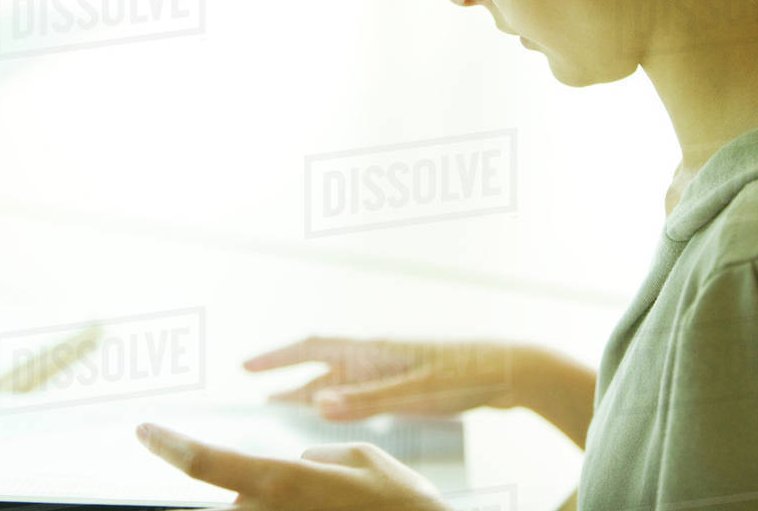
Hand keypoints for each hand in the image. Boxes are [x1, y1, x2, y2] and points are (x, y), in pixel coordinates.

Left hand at [136, 423, 448, 510]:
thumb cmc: (399, 505)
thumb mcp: (361, 458)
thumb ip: (315, 458)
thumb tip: (297, 465)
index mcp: (282, 481)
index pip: (206, 462)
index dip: (170, 445)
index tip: (145, 429)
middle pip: (241, 497)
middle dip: (269, 494)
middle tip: (326, 500)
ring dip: (288, 509)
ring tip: (338, 510)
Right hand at [243, 336, 518, 420]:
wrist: (512, 371)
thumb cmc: (467, 374)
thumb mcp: (417, 390)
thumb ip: (369, 398)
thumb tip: (317, 403)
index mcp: (374, 349)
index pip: (314, 347)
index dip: (279, 356)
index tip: (246, 366)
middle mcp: (377, 355)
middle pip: (320, 362)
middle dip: (285, 371)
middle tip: (251, 380)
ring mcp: (390, 369)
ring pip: (338, 378)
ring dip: (307, 387)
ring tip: (276, 400)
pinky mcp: (406, 384)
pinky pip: (358, 391)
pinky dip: (336, 399)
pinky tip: (330, 410)